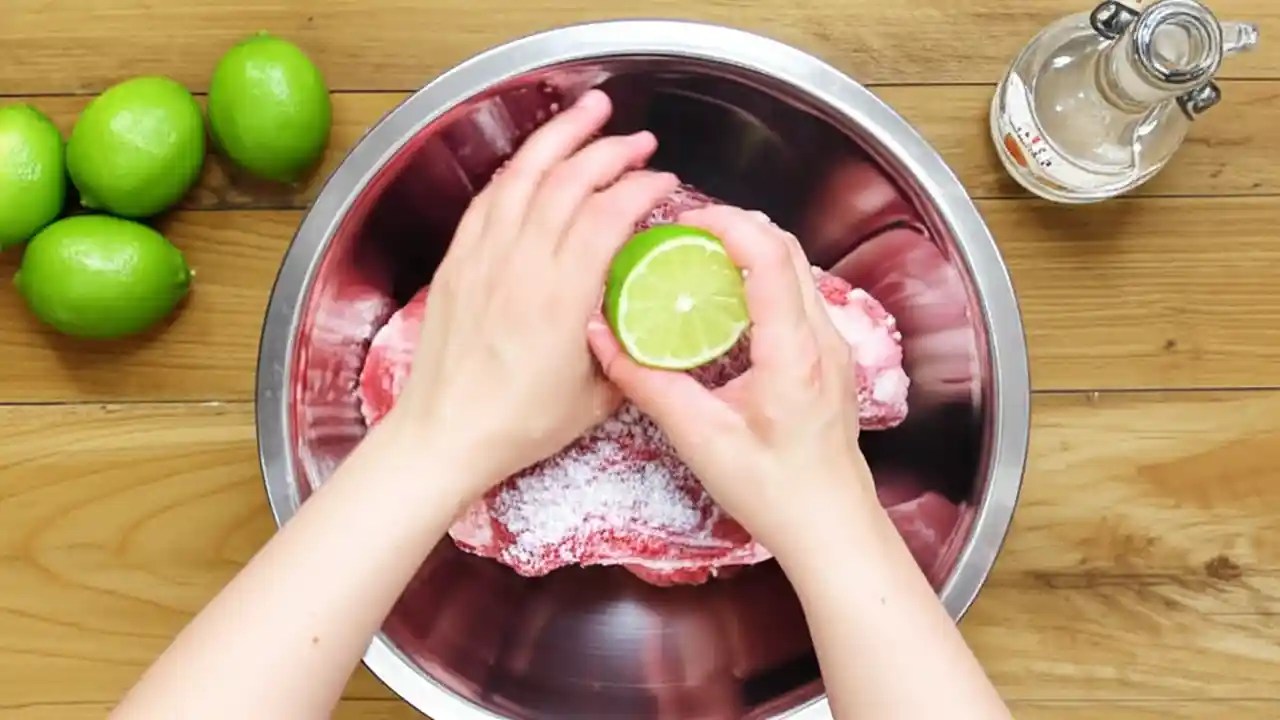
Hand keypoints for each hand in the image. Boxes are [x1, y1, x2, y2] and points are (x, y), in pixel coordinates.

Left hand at [390, 90, 678, 492]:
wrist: (445, 434)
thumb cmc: (521, 424)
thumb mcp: (596, 399)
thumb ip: (626, 352)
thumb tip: (645, 321)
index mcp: (560, 296)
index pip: (606, 213)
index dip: (640, 186)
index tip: (663, 182)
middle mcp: (520, 264)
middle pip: (567, 180)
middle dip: (609, 149)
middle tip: (640, 140)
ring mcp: (483, 257)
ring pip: (523, 175)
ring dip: (559, 137)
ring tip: (589, 113)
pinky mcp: (458, 261)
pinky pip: (489, 199)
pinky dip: (518, 171)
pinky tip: (536, 161)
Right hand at [587, 206, 878, 562]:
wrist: (832, 528)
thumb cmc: (773, 491)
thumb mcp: (700, 438)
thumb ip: (647, 384)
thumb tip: (601, 338)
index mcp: (793, 352)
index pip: (770, 257)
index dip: (729, 224)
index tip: (685, 220)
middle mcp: (823, 338)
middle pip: (787, 251)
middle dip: (736, 229)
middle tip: (684, 235)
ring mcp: (834, 346)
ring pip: (796, 271)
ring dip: (751, 253)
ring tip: (700, 261)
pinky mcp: (830, 359)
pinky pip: (798, 297)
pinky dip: (762, 281)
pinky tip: (726, 304)